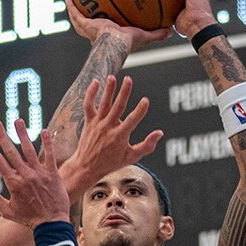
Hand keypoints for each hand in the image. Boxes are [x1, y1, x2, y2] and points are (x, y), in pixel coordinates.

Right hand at [0, 122, 69, 227]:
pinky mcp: (53, 174)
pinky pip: (50, 155)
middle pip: (11, 151)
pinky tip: (44, 130)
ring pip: (29, 149)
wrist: (51, 224)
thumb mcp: (7, 211)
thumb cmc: (28, 219)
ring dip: (22, 134)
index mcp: (13, 183)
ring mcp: (39, 173)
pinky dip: (48, 143)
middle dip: (2, 135)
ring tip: (17, 121)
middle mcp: (25, 175)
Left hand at [61, 74, 162, 193]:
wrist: (86, 167)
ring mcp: (97, 124)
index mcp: (120, 136)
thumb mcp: (131, 158)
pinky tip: (95, 82)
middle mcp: (108, 128)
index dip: (139, 111)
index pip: (132, 121)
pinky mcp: (89, 122)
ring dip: (108, 90)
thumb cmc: (110, 163)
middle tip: (129, 79)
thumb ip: (146, 146)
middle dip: (124, 93)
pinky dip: (90, 94)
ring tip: (113, 77)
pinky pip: (88, 105)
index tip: (146, 101)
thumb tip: (160, 133)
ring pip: (103, 104)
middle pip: (117, 107)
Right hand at [65, 0, 170, 52]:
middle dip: (86, 16)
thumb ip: (157, 33)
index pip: (106, 28)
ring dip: (75, 10)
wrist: (115, 44)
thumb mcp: (144, 36)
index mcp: (109, 34)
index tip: (104, 18)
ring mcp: (89, 28)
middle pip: (89, 23)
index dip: (104, 24)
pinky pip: (76, 14)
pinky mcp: (85, 25)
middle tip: (84, 6)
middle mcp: (97, 32)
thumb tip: (171, 31)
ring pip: (79, 19)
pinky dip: (71, 7)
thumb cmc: (127, 43)